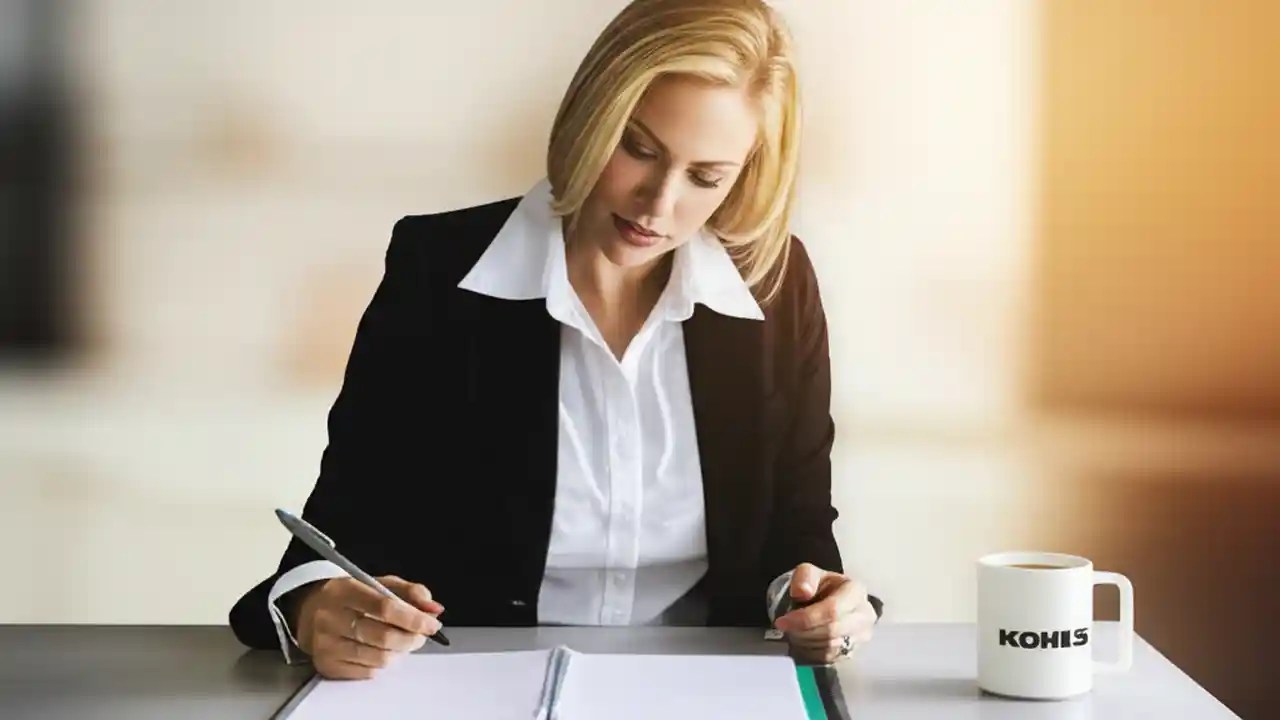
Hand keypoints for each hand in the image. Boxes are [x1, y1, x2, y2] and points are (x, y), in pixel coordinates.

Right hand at [292, 575, 444, 678]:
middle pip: (384, 636)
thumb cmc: (350, 597)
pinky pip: (368, 671)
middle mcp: (330, 618)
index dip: (414, 618)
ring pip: (379, 657)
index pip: (385, 607)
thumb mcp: (378, 584)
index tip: (432, 623)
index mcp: (344, 590)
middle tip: (421, 635)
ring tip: (402, 642)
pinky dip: (382, 662)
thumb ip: (410, 592)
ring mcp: (326, 644)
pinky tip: (380, 650)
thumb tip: (434, 609)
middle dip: (412, 638)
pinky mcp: (326, 665)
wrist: (308, 611)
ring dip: (400, 652)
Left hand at [773, 563, 877, 664]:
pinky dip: (809, 653)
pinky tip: (800, 643)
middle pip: (831, 632)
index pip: (832, 610)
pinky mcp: (852, 653)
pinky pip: (828, 659)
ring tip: (792, 633)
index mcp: (856, 592)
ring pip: (829, 649)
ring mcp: (861, 637)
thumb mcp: (809, 573)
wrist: (830, 600)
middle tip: (784, 629)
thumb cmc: (820, 586)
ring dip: (804, 643)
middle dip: (802, 632)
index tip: (782, 621)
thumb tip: (801, 592)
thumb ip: (804, 577)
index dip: (805, 618)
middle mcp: (864, 616)